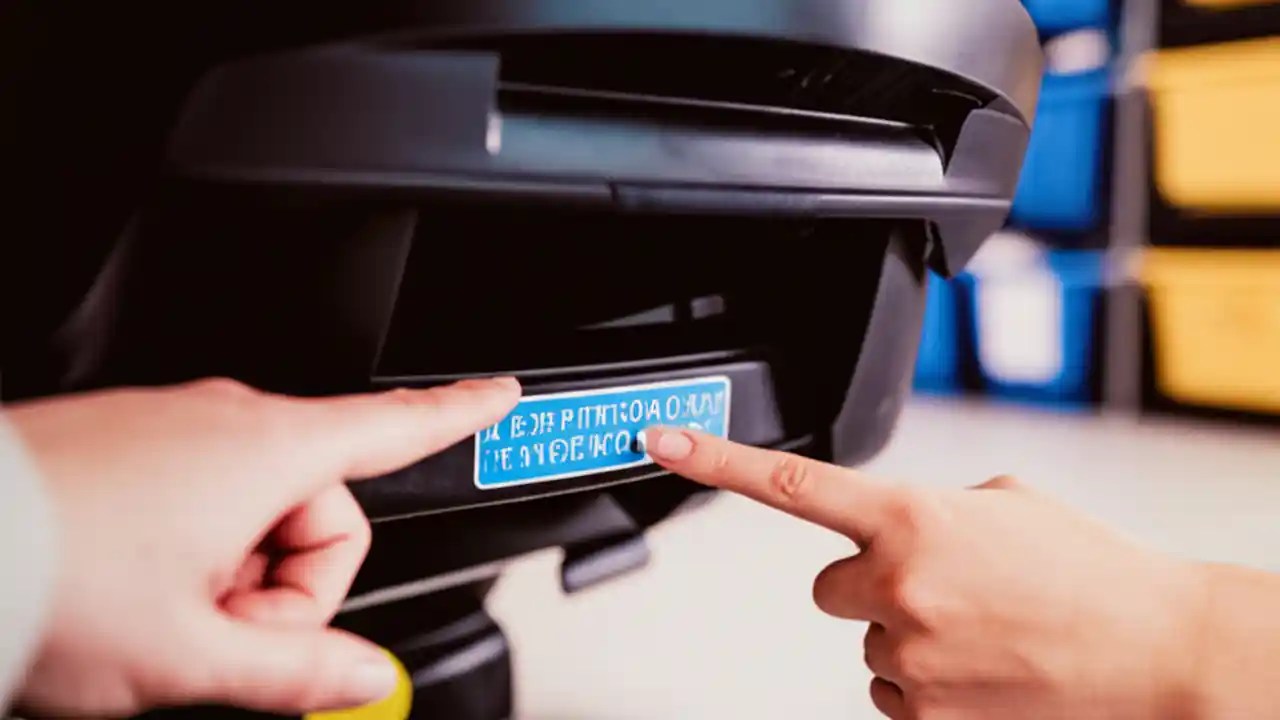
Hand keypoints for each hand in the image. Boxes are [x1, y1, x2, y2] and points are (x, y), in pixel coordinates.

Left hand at [7, 377, 519, 717]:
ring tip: (164, 619)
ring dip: (234, 577)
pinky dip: (191, 550)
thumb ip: (299, 670)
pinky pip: (199, 493)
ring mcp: (174, 426)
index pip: (396, 426)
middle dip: (289, 588)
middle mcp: (226, 422)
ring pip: (256, 508)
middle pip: (319, 508)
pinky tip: (138, 590)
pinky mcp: (131, 440)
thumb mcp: (191, 653)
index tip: (499, 394)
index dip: (458, 412)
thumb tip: (363, 677)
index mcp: (266, 453)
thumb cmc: (52, 576)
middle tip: (222, 637)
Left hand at [644, 428, 1208, 719]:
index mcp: (913, 517)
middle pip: (829, 588)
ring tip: (984, 630)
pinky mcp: (921, 714)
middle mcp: (898, 584)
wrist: (1157, 652)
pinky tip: (982, 667)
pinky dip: (928, 683)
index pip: (789, 485)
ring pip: (869, 642)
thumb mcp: (1004, 504)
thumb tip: (895, 529)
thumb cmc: (1090, 573)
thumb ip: (931, 507)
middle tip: (937, 588)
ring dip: (911, 635)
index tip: (661, 441)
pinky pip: (893, 693)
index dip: (713, 461)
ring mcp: (908, 654)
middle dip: (870, 586)